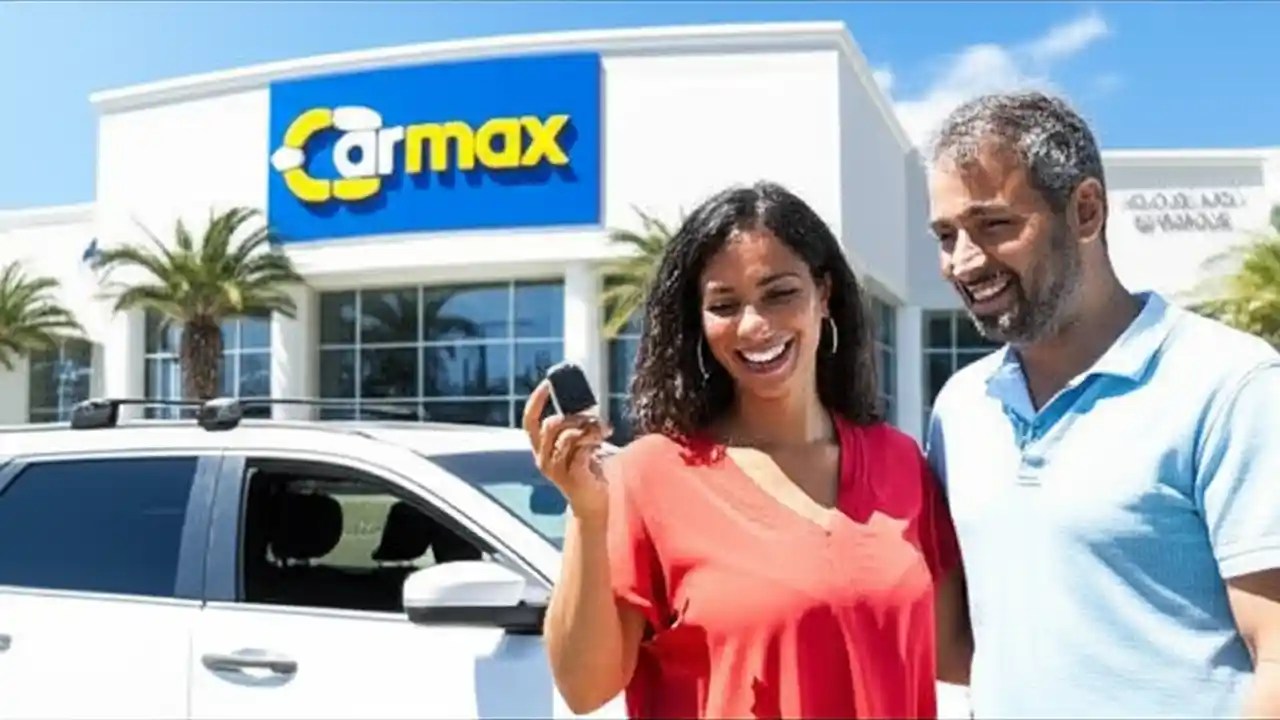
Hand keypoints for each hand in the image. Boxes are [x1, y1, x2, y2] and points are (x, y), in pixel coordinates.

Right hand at [523, 380, 611, 521]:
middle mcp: (543, 458)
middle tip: (594, 418)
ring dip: (588, 427)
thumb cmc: (587, 470)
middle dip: (575, 416)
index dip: (536, 400)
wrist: (593, 503)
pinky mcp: (572, 476)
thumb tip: (585, 405)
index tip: (548, 383)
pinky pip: (581, 448)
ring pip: (567, 435)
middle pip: (551, 424)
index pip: (529, 421)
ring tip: (603, 430)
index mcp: (541, 448)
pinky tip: (601, 443)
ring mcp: (556, 469)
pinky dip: (594, 440)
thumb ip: (576, 427)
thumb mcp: (578, 445)